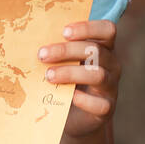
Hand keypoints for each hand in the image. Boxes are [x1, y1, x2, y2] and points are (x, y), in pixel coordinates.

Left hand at [38, 19, 120, 140]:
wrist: (71, 115)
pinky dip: (84, 100)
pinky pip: (100, 104)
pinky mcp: (107, 108)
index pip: (107, 30)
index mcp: (104, 48)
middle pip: (96, 51)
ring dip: (70, 73)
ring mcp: (111, 87)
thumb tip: (33, 38)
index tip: (64, 32)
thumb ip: (57, 50)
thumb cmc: (66, 80)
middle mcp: (111, 65)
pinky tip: (70, 97)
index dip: (88, 28)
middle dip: (66, 50)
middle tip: (42, 55)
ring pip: (97, 75)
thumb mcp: (64, 62)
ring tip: (49, 76)